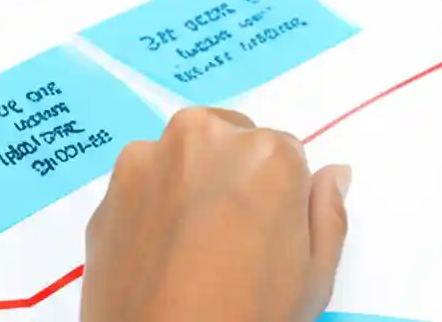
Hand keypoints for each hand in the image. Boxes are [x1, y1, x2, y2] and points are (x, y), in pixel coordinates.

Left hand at [81, 108, 350, 321]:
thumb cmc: (249, 317)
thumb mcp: (314, 278)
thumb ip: (327, 213)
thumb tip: (333, 174)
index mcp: (265, 152)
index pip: (284, 154)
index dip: (279, 196)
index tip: (267, 234)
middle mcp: (203, 137)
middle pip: (229, 141)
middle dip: (233, 175)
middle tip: (230, 239)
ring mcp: (147, 158)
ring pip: (182, 157)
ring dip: (189, 183)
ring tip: (190, 248)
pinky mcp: (109, 188)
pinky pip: (143, 185)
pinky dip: (151, 205)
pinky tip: (158, 254)